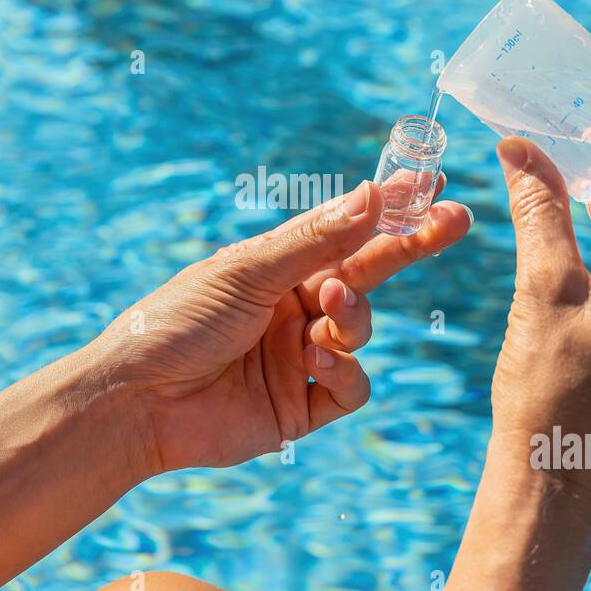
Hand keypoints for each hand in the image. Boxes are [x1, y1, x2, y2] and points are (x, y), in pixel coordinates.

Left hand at [83, 179, 472, 472]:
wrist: (137, 401)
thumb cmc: (177, 322)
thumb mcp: (246, 272)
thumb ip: (315, 240)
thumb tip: (372, 195)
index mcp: (277, 268)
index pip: (345, 231)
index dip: (388, 209)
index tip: (430, 184)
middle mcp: (293, 308)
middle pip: (367, 273)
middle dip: (409, 245)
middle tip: (453, 220)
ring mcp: (300, 357)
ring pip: (360, 330)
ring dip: (353, 316)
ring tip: (326, 307)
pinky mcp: (302, 407)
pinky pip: (352, 387)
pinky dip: (345, 372)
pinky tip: (317, 362)